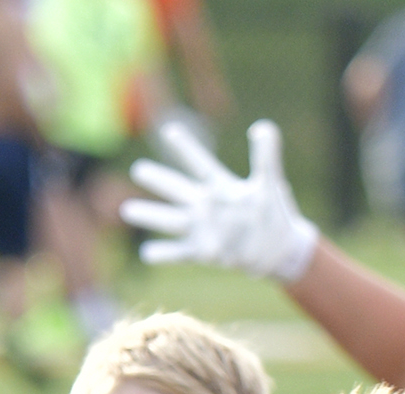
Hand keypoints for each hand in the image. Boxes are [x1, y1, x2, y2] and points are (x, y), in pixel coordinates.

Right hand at [121, 118, 319, 282]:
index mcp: (221, 186)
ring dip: (150, 215)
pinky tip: (147, 253)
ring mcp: (202, 229)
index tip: (169, 130)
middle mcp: (206, 205)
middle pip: (177, 189)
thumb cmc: (274, 214)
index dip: (186, 147)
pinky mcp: (203, 252)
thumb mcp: (270, 183)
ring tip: (127, 210)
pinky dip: (164, 254)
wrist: (277, 250)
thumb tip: (262, 127)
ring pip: (170, 220)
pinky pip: (179, 253)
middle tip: (138, 169)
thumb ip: (266, 156)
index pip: (200, 163)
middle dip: (158, 180)